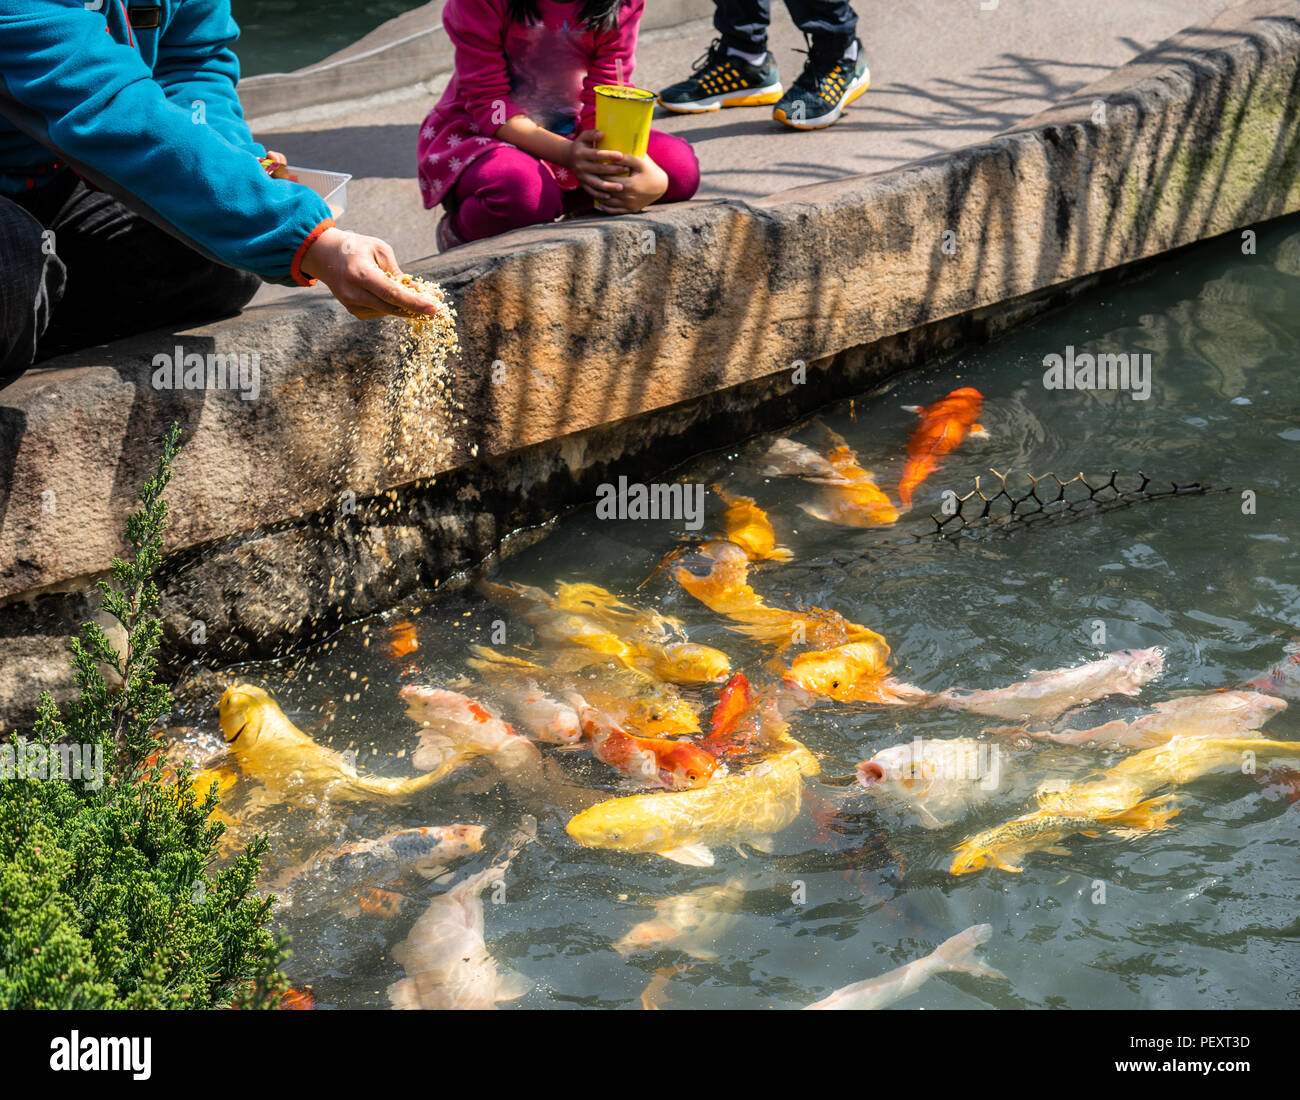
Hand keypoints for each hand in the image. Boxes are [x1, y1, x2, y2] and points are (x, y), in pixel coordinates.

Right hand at [300, 228, 441, 319]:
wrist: (324, 255)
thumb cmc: (357, 248)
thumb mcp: (379, 250)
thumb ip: (398, 272)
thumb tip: (419, 293)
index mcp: (360, 274)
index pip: (392, 294)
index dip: (414, 303)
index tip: (434, 308)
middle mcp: (354, 293)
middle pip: (392, 308)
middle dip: (416, 309)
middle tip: (437, 310)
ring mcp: (351, 304)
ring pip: (388, 312)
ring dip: (407, 307)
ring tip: (422, 299)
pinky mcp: (353, 310)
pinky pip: (380, 312)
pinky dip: (393, 306)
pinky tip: (398, 298)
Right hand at [566, 129, 628, 200]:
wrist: (568, 157)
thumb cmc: (581, 145)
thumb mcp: (583, 136)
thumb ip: (592, 134)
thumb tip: (602, 134)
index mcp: (581, 153)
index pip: (597, 154)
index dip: (609, 155)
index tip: (621, 156)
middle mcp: (580, 166)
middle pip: (599, 169)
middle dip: (613, 170)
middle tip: (627, 170)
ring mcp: (581, 177)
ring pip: (596, 183)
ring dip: (609, 186)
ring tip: (621, 187)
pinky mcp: (582, 185)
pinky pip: (591, 192)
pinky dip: (600, 195)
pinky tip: (610, 196)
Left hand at [592, 152, 667, 214]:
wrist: (661, 186)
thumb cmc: (650, 170)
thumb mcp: (640, 162)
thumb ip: (627, 158)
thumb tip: (612, 154)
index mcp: (629, 185)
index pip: (608, 179)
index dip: (599, 174)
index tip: (592, 168)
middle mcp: (628, 197)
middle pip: (606, 191)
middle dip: (597, 185)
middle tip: (589, 178)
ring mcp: (629, 205)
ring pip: (608, 203)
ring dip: (599, 196)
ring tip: (592, 189)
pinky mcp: (631, 210)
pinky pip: (615, 211)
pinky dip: (606, 207)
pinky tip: (600, 201)